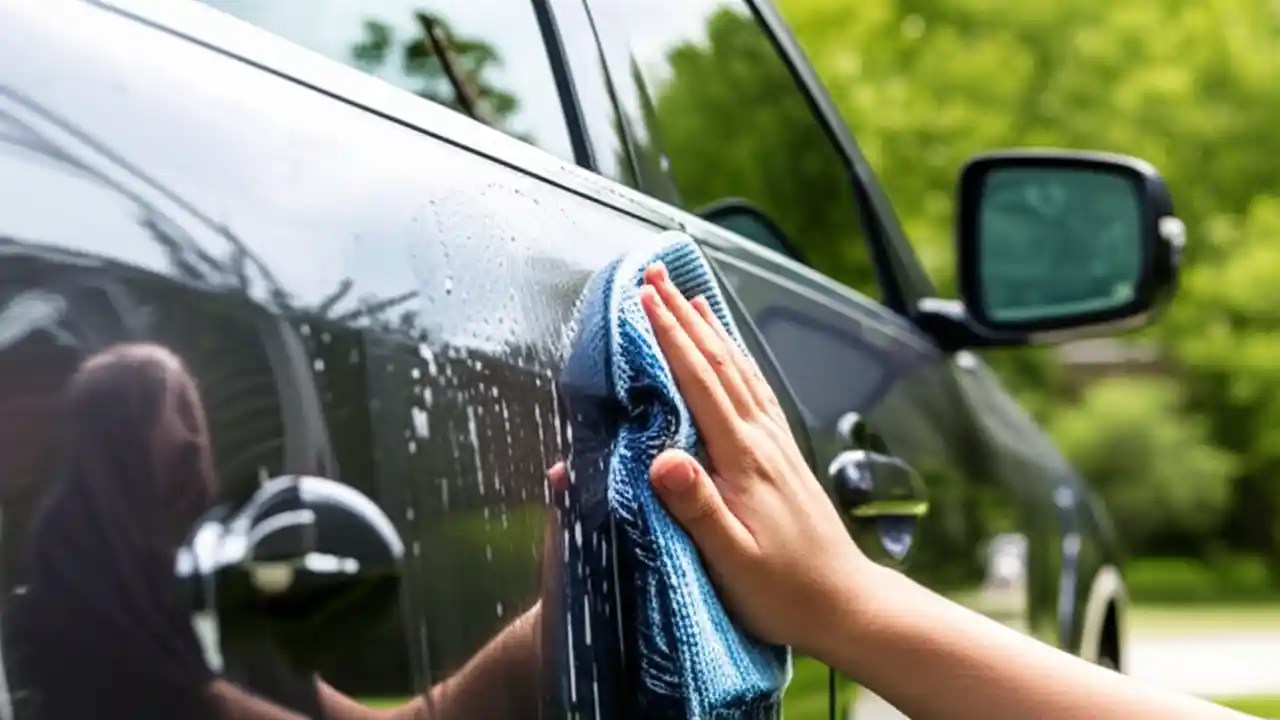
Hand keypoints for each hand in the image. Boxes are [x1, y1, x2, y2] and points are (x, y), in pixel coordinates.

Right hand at [639, 264, 873, 656]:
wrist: (845, 603)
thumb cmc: (783, 589)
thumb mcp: (731, 558)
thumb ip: (696, 508)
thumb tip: (662, 458)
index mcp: (744, 458)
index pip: (700, 382)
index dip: (670, 336)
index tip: (646, 298)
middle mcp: (762, 440)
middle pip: (720, 362)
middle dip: (685, 316)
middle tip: (658, 275)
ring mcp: (776, 445)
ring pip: (741, 370)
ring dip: (713, 330)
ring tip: (691, 296)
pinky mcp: (784, 457)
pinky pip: (757, 392)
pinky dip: (739, 360)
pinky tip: (734, 354)